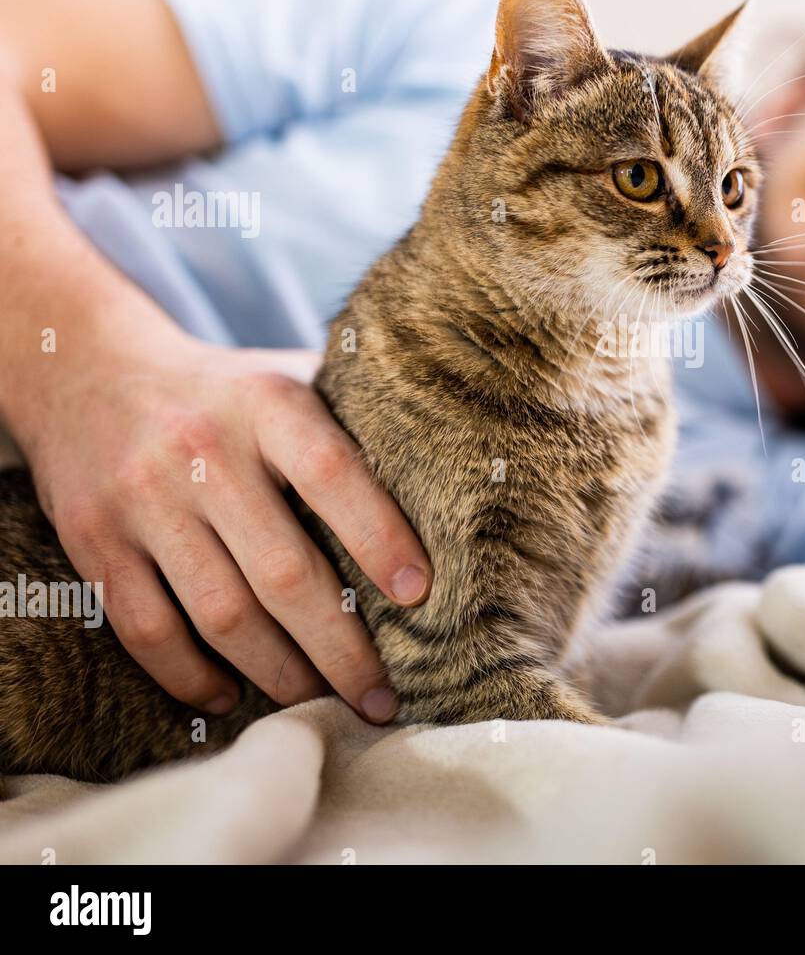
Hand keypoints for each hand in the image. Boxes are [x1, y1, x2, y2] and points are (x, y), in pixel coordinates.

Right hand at [10, 321, 430, 722]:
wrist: (84, 369)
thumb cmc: (224, 391)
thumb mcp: (286, 377)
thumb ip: (353, 414)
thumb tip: (452, 469)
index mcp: (267, 404)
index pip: (332, 473)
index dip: (380, 536)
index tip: (420, 595)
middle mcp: (203, 450)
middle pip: (283, 572)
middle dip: (342, 649)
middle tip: (382, 698)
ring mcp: (142, 499)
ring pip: (221, 613)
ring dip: (279, 672)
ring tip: (321, 705)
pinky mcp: (94, 541)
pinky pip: (147, 628)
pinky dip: (191, 675)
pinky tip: (233, 694)